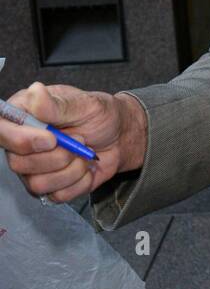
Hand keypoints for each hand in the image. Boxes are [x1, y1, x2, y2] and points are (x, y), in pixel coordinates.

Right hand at [0, 82, 147, 202]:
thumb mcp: (84, 104)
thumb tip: (35, 93)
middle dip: (57, 156)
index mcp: (23, 115)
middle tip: (80, 139)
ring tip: (84, 153)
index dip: (21, 140)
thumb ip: (57, 103)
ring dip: (71, 170)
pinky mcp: (49, 187)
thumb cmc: (99, 115)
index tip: (51, 139)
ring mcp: (33, 168)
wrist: (120, 137)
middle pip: (18, 163)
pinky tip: (86, 168)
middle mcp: (21, 143)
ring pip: (37, 184)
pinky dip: (79, 183)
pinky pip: (57, 195)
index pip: (1, 131)